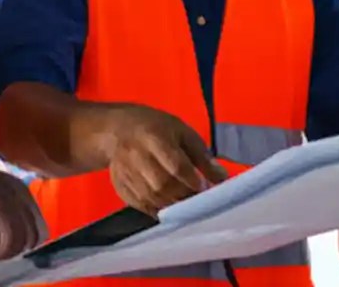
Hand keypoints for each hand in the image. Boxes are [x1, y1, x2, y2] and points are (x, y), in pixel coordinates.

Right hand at [0, 151, 46, 261]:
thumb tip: (7, 239)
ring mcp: (11, 196)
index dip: (21, 242)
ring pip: (27, 239)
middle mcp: (21, 191)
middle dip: (17, 248)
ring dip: (7, 251)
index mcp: (20, 189)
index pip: (38, 225)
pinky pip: (12, 238)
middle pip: (38, 233)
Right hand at [100, 104, 228, 215]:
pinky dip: (158, 210)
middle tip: (198, 199)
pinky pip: (141, 206)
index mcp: (154, 137)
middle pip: (162, 185)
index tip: (206, 188)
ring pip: (152, 198)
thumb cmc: (156, 128)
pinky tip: (169, 207)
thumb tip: (221, 178)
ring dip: (173, 205)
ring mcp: (125, 173)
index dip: (192, 180)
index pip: (175, 165)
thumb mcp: (182, 132)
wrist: (117, 130)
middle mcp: (136, 156)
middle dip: (184, 195)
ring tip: (186, 204)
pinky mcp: (120, 187)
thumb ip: (202, 156)